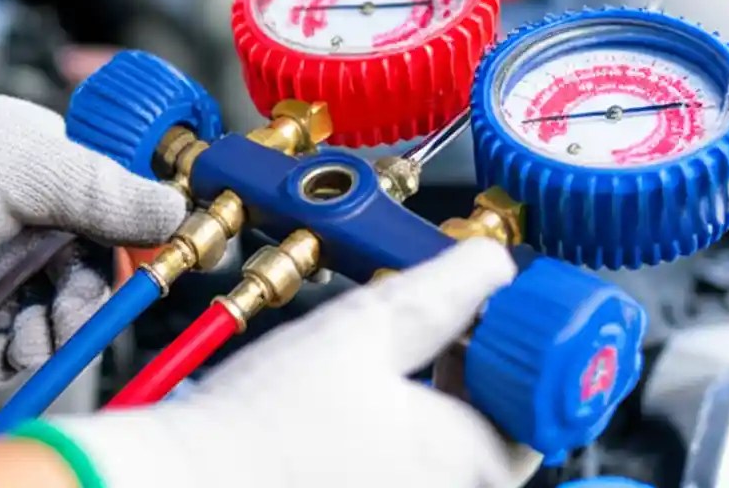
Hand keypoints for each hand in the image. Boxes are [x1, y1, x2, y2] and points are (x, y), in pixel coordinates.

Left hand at [0, 59, 186, 335]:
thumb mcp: (30, 172)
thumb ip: (103, 195)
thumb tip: (175, 208)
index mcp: (75, 180)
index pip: (131, 226)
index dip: (142, 262)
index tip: (143, 293)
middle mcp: (53, 225)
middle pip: (95, 287)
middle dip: (79, 319)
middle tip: (56, 335)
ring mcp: (18, 266)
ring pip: (55, 321)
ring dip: (39, 344)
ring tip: (9, 349)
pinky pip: (10, 340)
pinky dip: (0, 358)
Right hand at [40, 238, 539, 487]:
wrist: (185, 481)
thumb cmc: (264, 423)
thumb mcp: (364, 326)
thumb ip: (443, 289)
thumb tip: (490, 262)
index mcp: (467, 461)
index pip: (543, 412)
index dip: (531, 355)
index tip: (507, 315)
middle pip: (499, 430)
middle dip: (483, 367)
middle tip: (455, 317)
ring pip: (453, 449)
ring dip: (445, 391)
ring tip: (404, 341)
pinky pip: (412, 468)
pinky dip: (407, 424)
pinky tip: (367, 387)